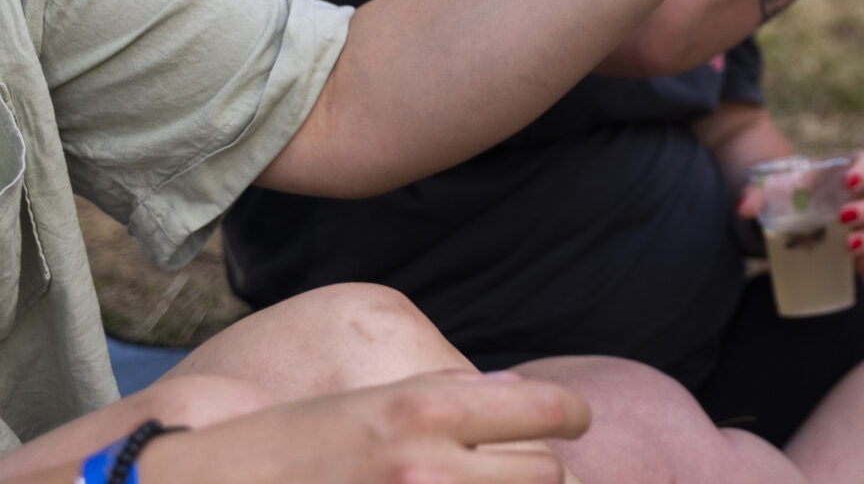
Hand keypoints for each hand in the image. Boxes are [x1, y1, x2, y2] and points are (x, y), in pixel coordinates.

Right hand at [138, 372, 586, 483]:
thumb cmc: (286, 450)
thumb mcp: (371, 404)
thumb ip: (448, 400)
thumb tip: (525, 398)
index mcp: (425, 409)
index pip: (548, 409)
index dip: (568, 418)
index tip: (568, 423)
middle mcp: (428, 467)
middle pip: (547, 474)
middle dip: (536, 473)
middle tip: (507, 471)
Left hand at [735, 149, 863, 290]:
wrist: (775, 214)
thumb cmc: (776, 195)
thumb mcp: (764, 190)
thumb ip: (753, 194)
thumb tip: (746, 207)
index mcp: (842, 174)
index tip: (849, 180)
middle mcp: (860, 198)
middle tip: (843, 217)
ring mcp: (862, 227)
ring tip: (847, 246)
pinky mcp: (857, 253)